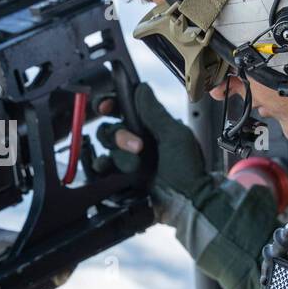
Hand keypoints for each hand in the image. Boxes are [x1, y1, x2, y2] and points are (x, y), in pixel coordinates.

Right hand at [95, 82, 210, 201]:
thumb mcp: (174, 135)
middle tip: (138, 146)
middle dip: (119, 135)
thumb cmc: (187, 169)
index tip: (107, 107)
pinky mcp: (119, 178)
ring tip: (137, 167)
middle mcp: (135, 141)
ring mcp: (126, 160)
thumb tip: (142, 87)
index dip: (110, 104)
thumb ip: (154, 112)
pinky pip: (100, 168)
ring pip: (106, 148)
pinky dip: (102, 167)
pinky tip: (111, 170)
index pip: (123, 109)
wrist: (186, 201)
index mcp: (149, 126)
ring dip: (121, 156)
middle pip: (110, 128)